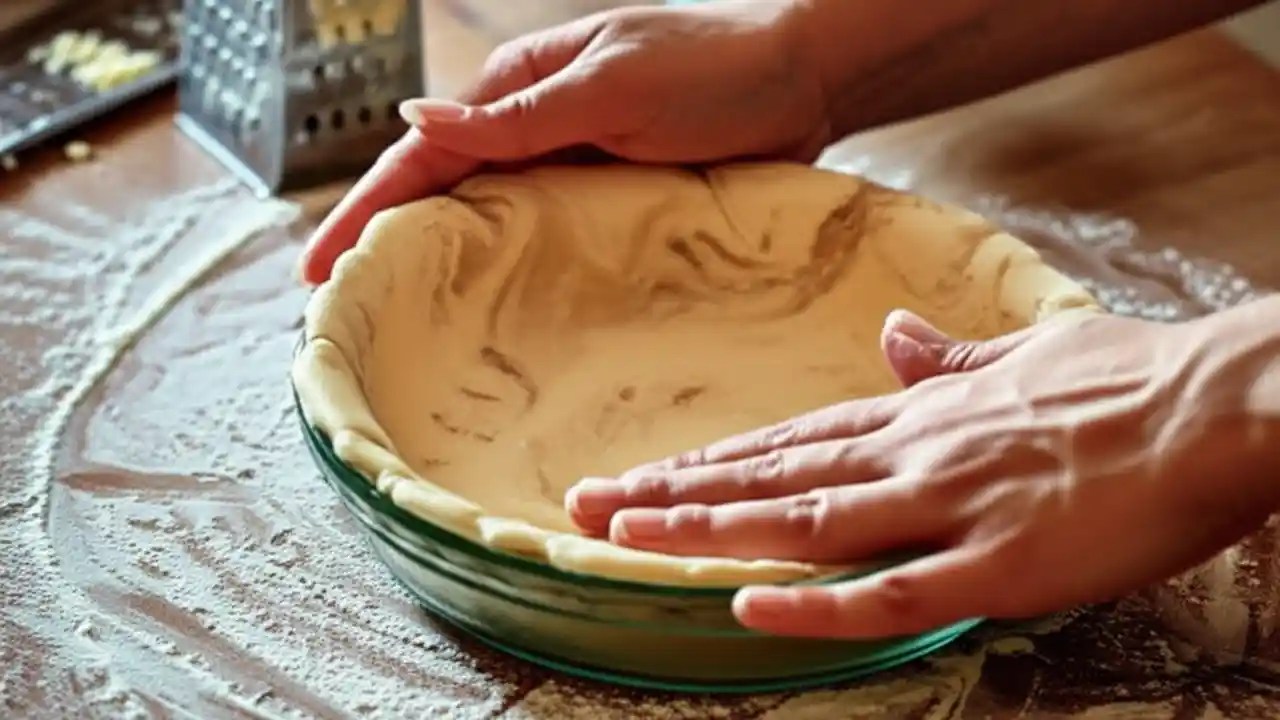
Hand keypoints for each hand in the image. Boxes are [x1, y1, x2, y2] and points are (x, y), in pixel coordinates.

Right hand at [299, 0, 830, 283]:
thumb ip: (516, 115)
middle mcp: (534, 128)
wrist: (803, 79)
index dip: (366, 212)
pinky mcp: (608, 197)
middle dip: (387, 242)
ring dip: (438, 260)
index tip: (318, 270)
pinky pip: (541, 237)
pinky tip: (485, 304)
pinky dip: (503, 267)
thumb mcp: (610, 87)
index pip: (423, 156)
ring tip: (396, 318)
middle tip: (342, 310)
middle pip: (442, 192)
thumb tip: (412, 120)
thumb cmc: (712, 69)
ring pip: (486, 219)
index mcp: (519, 90)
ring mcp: (570, 165)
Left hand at [565, 304, 1279, 638]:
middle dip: (677, 490)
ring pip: (804, 519)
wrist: (1220, 402)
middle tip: (590, 504)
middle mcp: (916, 452)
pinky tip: (747, 602)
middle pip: (773, 473)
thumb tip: (894, 339)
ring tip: (625, 535)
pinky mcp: (999, 563)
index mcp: (925, 412)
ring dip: (708, 527)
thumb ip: (952, 357)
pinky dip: (816, 600)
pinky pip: (890, 589)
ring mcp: (950, 505)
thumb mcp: (1028, 352)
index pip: (794, 438)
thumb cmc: (1133, 380)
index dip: (715, 459)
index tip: (649, 470)